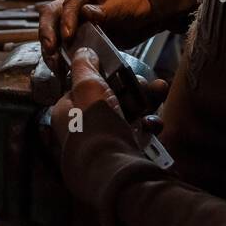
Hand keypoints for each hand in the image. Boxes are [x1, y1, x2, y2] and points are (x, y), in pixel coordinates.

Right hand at [39, 0, 152, 74]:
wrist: (149, 10)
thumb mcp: (124, 3)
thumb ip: (105, 11)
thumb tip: (85, 14)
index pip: (70, 0)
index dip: (67, 19)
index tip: (67, 36)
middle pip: (51, 14)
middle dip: (48, 33)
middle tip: (51, 50)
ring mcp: (73, 16)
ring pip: (52, 30)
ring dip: (51, 48)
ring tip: (56, 65)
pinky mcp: (77, 33)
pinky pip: (62, 43)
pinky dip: (59, 55)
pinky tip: (60, 67)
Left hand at [49, 48, 170, 157]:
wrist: (116, 174)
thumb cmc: (97, 128)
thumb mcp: (88, 88)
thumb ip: (86, 67)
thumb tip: (82, 52)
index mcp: (66, 113)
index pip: (82, 88)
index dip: (101, 76)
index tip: (118, 68)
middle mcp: (82, 129)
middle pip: (108, 100)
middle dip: (131, 88)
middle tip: (144, 84)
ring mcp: (102, 144)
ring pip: (126, 115)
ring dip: (144, 102)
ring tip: (158, 92)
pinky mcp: (122, 156)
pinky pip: (137, 135)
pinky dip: (148, 126)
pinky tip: (153, 124)